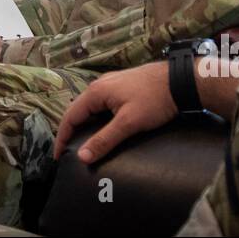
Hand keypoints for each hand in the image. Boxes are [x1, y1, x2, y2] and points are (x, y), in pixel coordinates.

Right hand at [53, 62, 177, 163]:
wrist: (180, 80)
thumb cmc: (154, 100)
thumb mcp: (129, 123)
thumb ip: (105, 139)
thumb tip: (82, 157)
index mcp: (96, 91)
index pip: (70, 116)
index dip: (62, 137)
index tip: (58, 156)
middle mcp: (100, 85)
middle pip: (78, 109)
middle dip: (70, 130)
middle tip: (67, 151)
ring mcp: (112, 83)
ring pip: (90, 106)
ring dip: (83, 123)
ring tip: (82, 141)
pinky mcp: (123, 86)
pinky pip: (101, 103)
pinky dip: (95, 117)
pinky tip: (102, 126)